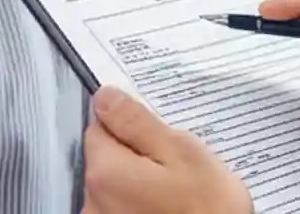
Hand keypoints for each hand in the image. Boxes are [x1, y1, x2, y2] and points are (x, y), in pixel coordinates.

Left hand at [81, 87, 252, 213]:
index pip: (100, 126)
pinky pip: (123, 207)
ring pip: (117, 185)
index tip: (162, 137)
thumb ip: (137, 123)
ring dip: (141, 183)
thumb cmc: (207, 207)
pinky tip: (169, 209)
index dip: (132, 126)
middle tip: (177, 166)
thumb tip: (106, 97)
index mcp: (105, 171)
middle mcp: (91, 202)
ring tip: (177, 192)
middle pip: (107, 158)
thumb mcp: (181, 152)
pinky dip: (142, 205)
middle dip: (138, 156)